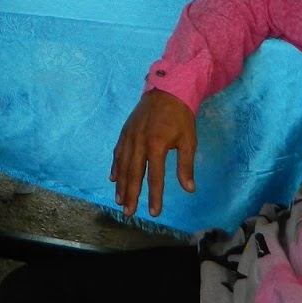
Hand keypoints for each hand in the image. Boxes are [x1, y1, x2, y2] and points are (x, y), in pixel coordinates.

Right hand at [111, 89, 196, 217]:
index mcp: (156, 145)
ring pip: (122, 164)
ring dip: (120, 184)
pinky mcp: (125, 131)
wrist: (167, 89)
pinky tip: (113, 178)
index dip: (154, 195)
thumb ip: (186, 165)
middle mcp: (139, 142)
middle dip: (131, 194)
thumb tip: (189, 189)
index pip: (154, 176)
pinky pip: (118, 152)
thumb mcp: (189, 140)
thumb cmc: (181, 117)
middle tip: (129, 213)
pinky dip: (115, 166)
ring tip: (119, 200)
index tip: (154, 212)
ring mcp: (129, 136)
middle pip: (133, 173)